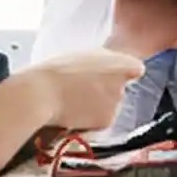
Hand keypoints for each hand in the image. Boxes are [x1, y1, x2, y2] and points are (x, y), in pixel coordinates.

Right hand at [19, 48, 145, 129]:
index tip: (112, 74)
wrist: (41, 94)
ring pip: (111, 105)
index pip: (136, 68)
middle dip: (107, 90)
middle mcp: (123, 82)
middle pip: (121, 88)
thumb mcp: (84, 55)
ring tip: (74, 100)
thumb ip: (103, 61)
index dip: (123, 72)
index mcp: (121, 62)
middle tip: (84, 88)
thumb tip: (112, 66)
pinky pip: (102, 120)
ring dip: (98, 105)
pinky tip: (74, 113)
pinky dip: (91, 120)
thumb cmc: (56, 71)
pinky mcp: (107, 121)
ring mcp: (116, 103)